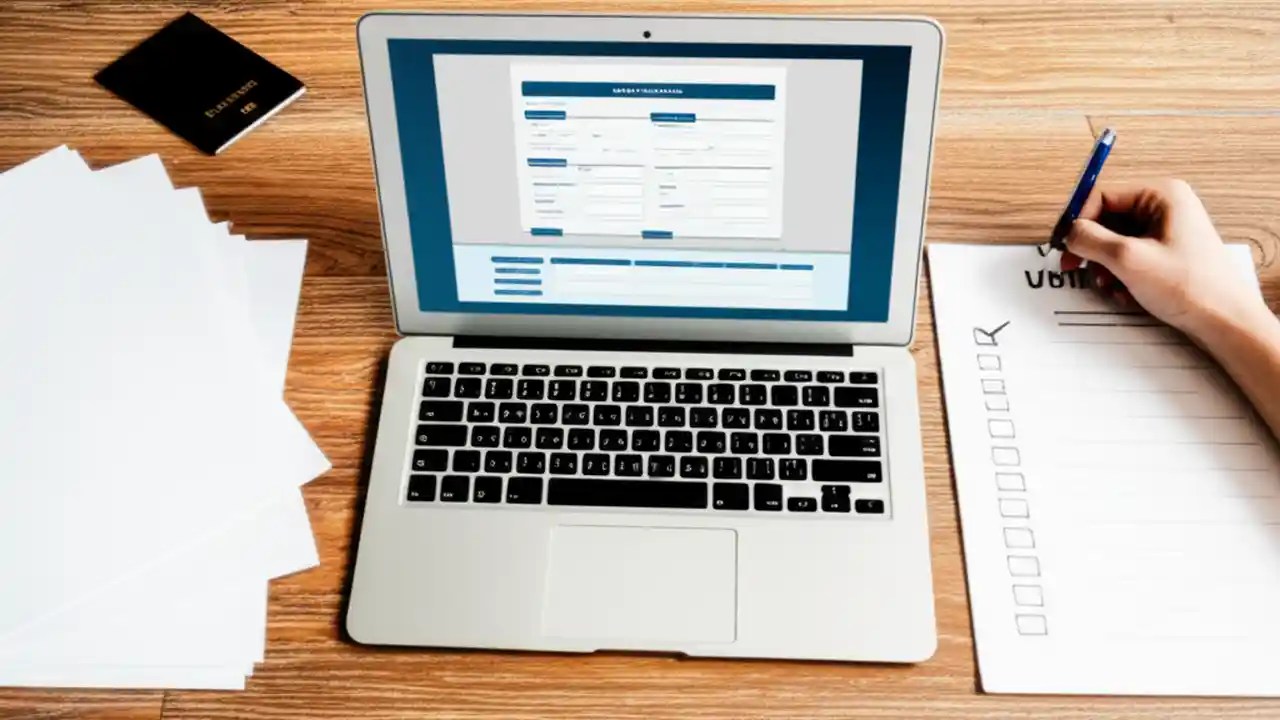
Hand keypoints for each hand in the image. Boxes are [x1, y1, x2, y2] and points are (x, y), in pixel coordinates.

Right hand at [1060, 179, 1269, 340]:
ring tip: (1110, 286)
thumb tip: (1068, 232)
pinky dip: (1120, 275)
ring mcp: (1167, 230)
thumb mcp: (1129, 260)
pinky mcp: (1166, 252)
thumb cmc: (1191, 287)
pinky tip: (1125, 293)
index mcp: (1162, 195)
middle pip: (1107, 218)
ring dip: (1105, 265)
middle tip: (1075, 267)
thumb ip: (1091, 240)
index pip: (1102, 195)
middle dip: (1092, 248)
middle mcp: (1165, 206)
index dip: (1078, 220)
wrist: (1225, 321)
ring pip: (1115, 240)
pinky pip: (1129, 256)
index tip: (1062, 244)